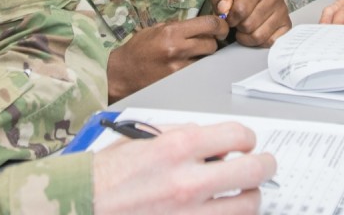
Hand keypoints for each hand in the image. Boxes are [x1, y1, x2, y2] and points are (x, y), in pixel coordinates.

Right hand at [94, 121, 275, 214]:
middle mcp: (187, 181)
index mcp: (177, 148)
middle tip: (264, 166)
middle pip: (253, 172)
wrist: (79, 206)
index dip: (248, 138)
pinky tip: (220, 210)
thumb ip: (182, 137)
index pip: (237, 135)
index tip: (246, 144)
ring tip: (244, 193)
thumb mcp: (143, 141)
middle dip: (264, 166)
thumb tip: (215, 143)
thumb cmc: (106, 176)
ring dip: (250, 197)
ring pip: (246, 206)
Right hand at [107, 16, 228, 100]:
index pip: (208, 24)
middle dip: (212, 41)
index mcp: (171, 32)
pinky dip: (197, 68)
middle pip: (211, 43)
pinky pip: (197, 72)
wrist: (122, 73)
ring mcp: (178, 68)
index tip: (222, 27)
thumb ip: (179, 26)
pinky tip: (188, 65)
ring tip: (194, 55)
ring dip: (205, 56)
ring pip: (207, 60)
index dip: (220, 25)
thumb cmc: (138, 49)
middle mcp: (177, 49)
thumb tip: (201, 25)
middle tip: (206, 42)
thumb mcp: (156, 29)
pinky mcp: (178, 81)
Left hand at [211, 0, 291, 46]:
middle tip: (239, 25)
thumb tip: (223, 9)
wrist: (256, 0)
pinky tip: (257, 33)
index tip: (230, 19)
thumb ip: (220, 0)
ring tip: (246, 30)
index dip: (231, 19)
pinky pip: (271, 42)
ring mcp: (283, 10)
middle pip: (249, 25)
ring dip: (248, 37)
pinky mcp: (287, 25)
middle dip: (239, 28)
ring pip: (259, 36)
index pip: (240, 10)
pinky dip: (260, 43)